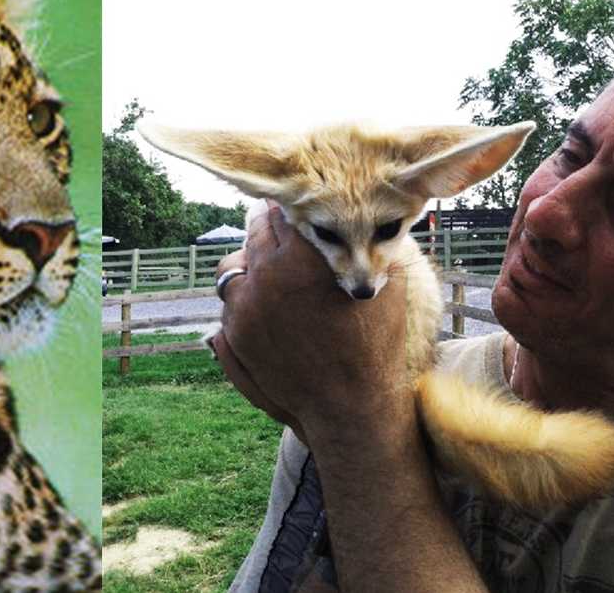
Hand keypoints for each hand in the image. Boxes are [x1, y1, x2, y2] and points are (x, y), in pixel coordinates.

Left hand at [214, 204, 411, 432]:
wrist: (349, 407)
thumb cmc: (374, 346)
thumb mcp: (386, 287)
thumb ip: (374, 246)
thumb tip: (369, 219)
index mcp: (300, 258)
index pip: (287, 210)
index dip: (296, 207)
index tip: (300, 206)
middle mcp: (264, 277)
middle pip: (256, 231)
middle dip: (268, 225)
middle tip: (277, 222)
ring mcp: (242, 309)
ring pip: (232, 266)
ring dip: (247, 262)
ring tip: (264, 267)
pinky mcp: (232, 338)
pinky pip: (228, 303)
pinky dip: (242, 298)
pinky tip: (260, 304)